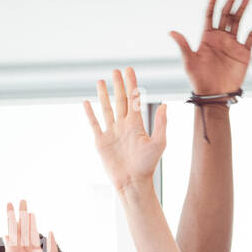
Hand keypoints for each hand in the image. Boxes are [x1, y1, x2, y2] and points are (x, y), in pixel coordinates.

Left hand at [3, 200, 64, 251]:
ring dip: (33, 227)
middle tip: (21, 200)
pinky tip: (50, 233)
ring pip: (36, 240)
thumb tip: (8, 236)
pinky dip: (51, 243)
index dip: (11, 219)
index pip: (14, 234)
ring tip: (31, 213)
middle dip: (22, 218)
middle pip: (24, 234)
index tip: (9, 204)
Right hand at [83, 67, 167, 191]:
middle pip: (120, 100)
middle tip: (115, 70)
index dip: (132, 84)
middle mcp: (124, 126)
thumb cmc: (148, 165)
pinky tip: (86, 102)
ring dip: (103, 95)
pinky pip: (94, 124)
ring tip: (101, 81)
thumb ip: (161, 124)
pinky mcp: (101, 141)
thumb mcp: (159, 143)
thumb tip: (165, 104)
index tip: (129, 70)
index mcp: (137, 124)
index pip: (133, 99)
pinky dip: (90, 113)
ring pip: (107, 109)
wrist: (133, 182)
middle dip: (118, 85)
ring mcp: (112, 132)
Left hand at [170, 0, 251, 94]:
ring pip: (239, 21)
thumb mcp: (189, 61)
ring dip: (243, 8)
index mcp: (207, 37)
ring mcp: (233, 44)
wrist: (215, 95)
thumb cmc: (199, 79)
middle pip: (226, 14)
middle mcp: (221, 38)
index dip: (213, 1)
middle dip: (231, 0)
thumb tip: (171, 31)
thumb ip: (183, 45)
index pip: (210, 14)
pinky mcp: (244, 53)